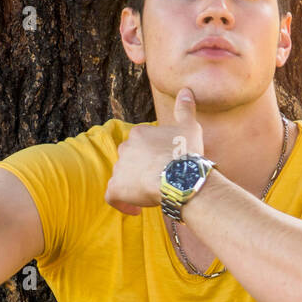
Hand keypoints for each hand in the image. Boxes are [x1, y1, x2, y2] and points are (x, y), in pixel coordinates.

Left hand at [104, 88, 203, 214]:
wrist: (181, 177)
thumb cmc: (187, 153)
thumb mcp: (189, 127)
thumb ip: (185, 109)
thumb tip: (186, 90)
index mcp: (139, 134)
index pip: (140, 145)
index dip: (150, 156)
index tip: (162, 165)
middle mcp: (125, 148)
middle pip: (129, 160)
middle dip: (140, 170)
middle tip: (157, 181)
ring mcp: (119, 168)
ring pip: (121, 177)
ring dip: (133, 186)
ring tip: (150, 196)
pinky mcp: (117, 188)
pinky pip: (112, 196)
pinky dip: (122, 203)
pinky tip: (135, 210)